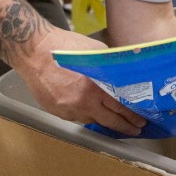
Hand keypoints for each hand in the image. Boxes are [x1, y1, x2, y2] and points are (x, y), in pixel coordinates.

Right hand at [18, 26, 146, 136]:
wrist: (34, 52)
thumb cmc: (64, 47)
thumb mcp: (94, 50)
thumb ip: (108, 66)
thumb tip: (121, 74)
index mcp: (95, 87)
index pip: (120, 107)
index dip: (132, 116)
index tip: (140, 121)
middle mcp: (83, 103)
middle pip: (109, 120)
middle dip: (125, 126)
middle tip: (136, 129)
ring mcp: (69, 110)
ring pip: (92, 120)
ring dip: (105, 121)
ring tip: (115, 121)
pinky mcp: (57, 112)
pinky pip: (76, 117)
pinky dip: (86, 114)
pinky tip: (92, 111)